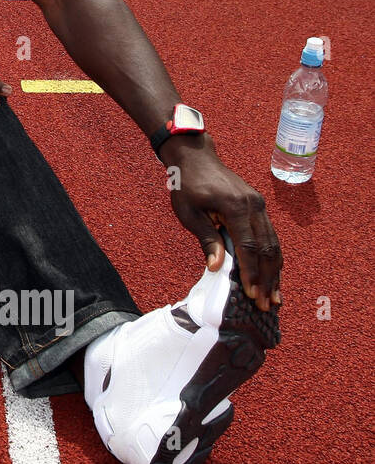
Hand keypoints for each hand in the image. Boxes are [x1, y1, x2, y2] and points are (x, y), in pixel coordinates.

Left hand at [162, 135, 281, 310]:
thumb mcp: (189, 213)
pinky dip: (272, 258)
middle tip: (267, 305)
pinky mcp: (259, 207)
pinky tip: (272, 275)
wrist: (196, 158)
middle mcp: (255, 206)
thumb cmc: (187, 186)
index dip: (251, 273)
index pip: (248, 247)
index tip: (252, 296)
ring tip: (275, 297)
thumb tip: (216, 267)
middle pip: (267, 249)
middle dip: (268, 279)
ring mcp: (260, 206)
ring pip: (274, 244)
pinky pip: (270, 236)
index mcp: (236, 207)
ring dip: (275, 272)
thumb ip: (206, 239)